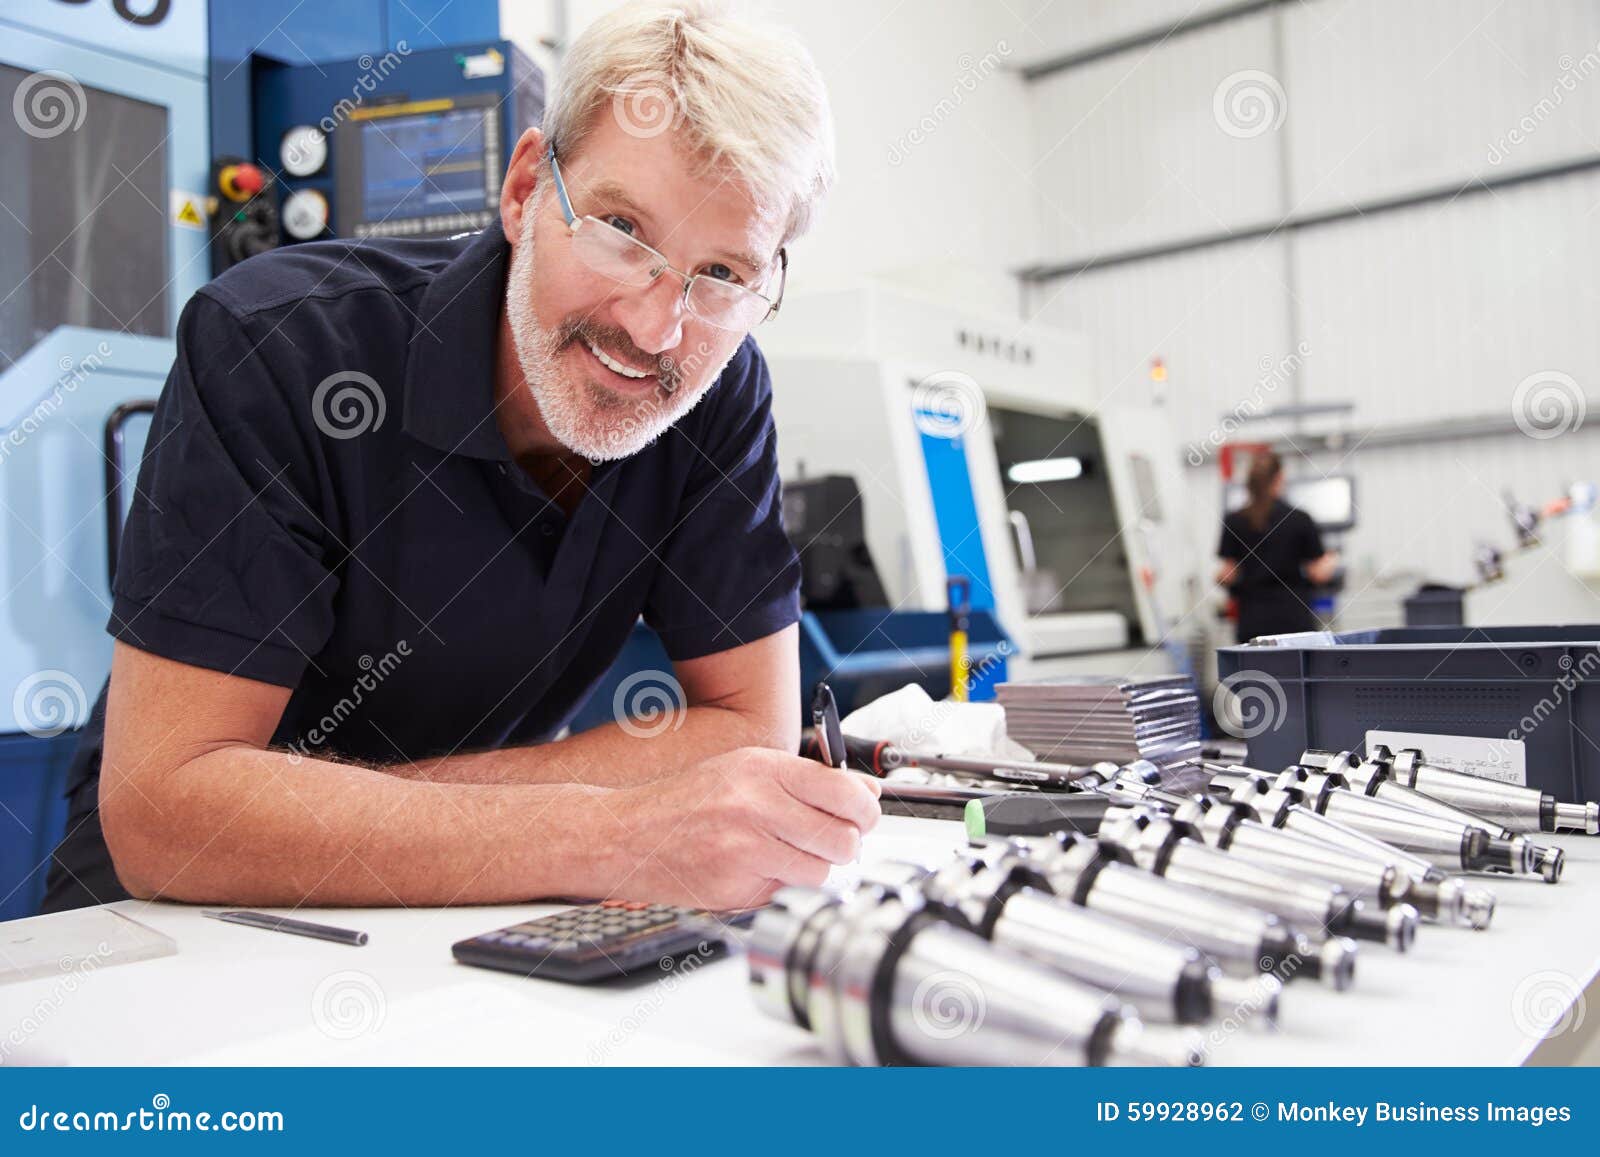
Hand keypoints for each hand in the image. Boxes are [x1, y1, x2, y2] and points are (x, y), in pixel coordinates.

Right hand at [601, 746, 882, 909]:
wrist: (628, 834)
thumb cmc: (688, 801)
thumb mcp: (746, 768)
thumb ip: (808, 779)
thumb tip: (866, 790)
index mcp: (763, 770)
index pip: (845, 793)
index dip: (866, 810)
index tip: (865, 815)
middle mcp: (756, 807)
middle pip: (843, 839)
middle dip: (845, 845)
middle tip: (829, 840)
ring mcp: (744, 850)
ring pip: (821, 873)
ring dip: (813, 870)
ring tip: (786, 855)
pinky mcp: (735, 888)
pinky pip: (787, 894)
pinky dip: (781, 887)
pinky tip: (757, 870)